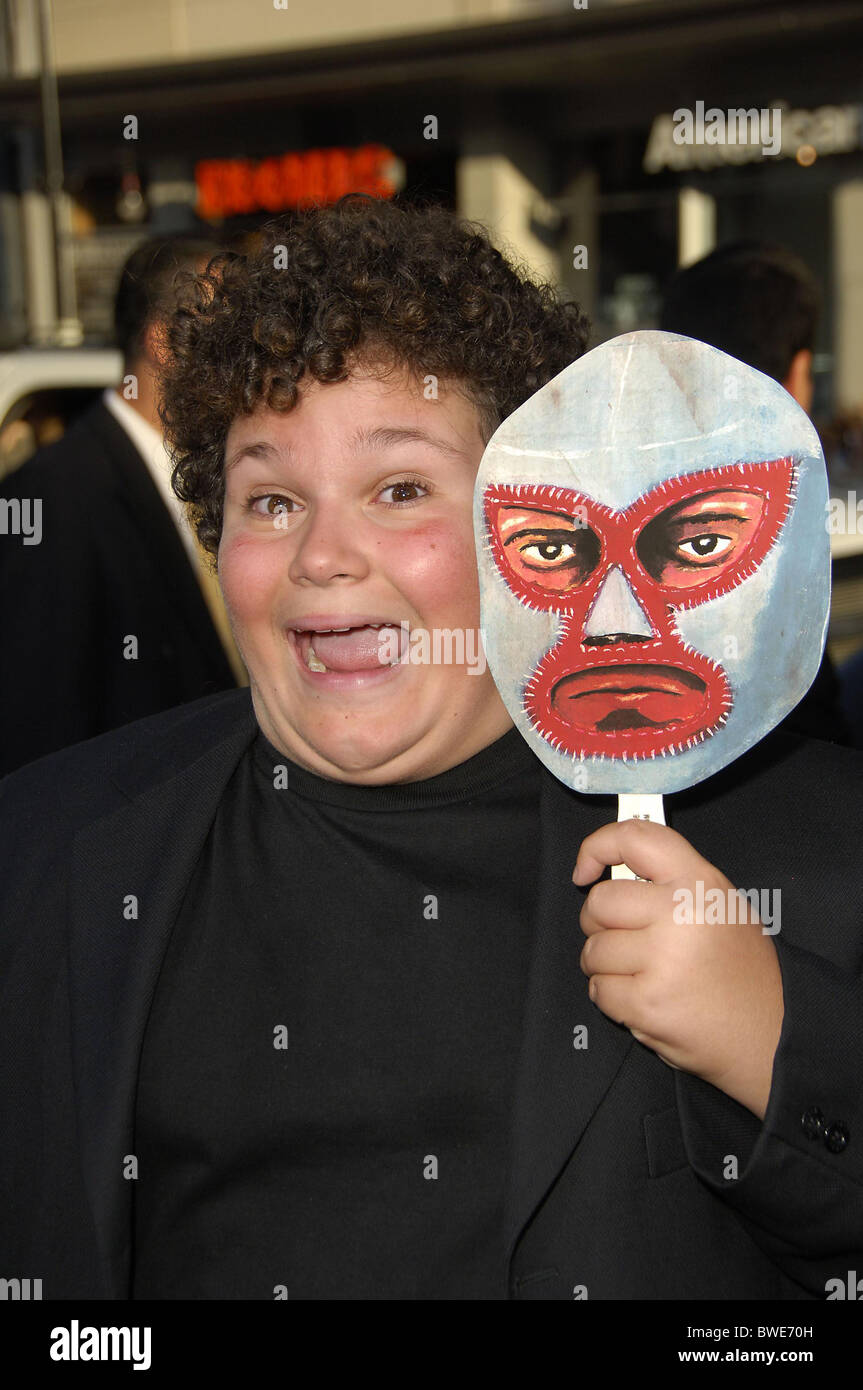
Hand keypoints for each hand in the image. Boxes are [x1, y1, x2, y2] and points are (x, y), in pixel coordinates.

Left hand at [574, 818, 783, 1118]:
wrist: (774, 1033)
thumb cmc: (743, 968)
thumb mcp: (720, 905)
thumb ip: (670, 882)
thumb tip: (609, 871)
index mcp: (699, 882)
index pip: (634, 838)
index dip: (597, 848)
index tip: (585, 871)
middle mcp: (679, 914)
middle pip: (600, 903)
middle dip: (600, 924)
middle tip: (626, 939)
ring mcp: (662, 961)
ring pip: (593, 950)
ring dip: (607, 966)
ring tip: (643, 974)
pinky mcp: (647, 1004)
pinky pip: (599, 990)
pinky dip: (612, 998)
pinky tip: (643, 999)